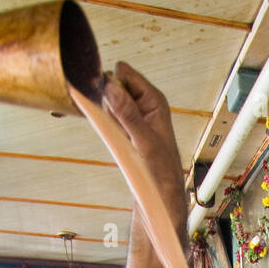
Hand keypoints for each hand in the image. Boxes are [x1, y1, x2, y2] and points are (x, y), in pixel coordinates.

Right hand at [102, 64, 186, 223]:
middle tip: (115, 124)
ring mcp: (134, 115)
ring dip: (106, 114)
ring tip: (120, 136)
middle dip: (107, 99)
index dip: (112, 83)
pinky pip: (109, 116)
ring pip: (109, 101)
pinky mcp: (126, 127)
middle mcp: (144, 103)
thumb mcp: (144, 141)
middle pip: (114, 84)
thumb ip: (127, 113)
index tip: (107, 103)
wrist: (162, 195)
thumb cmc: (161, 170)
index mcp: (153, 99)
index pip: (124, 72)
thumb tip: (110, 86)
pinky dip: (106, 124)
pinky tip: (116, 140)